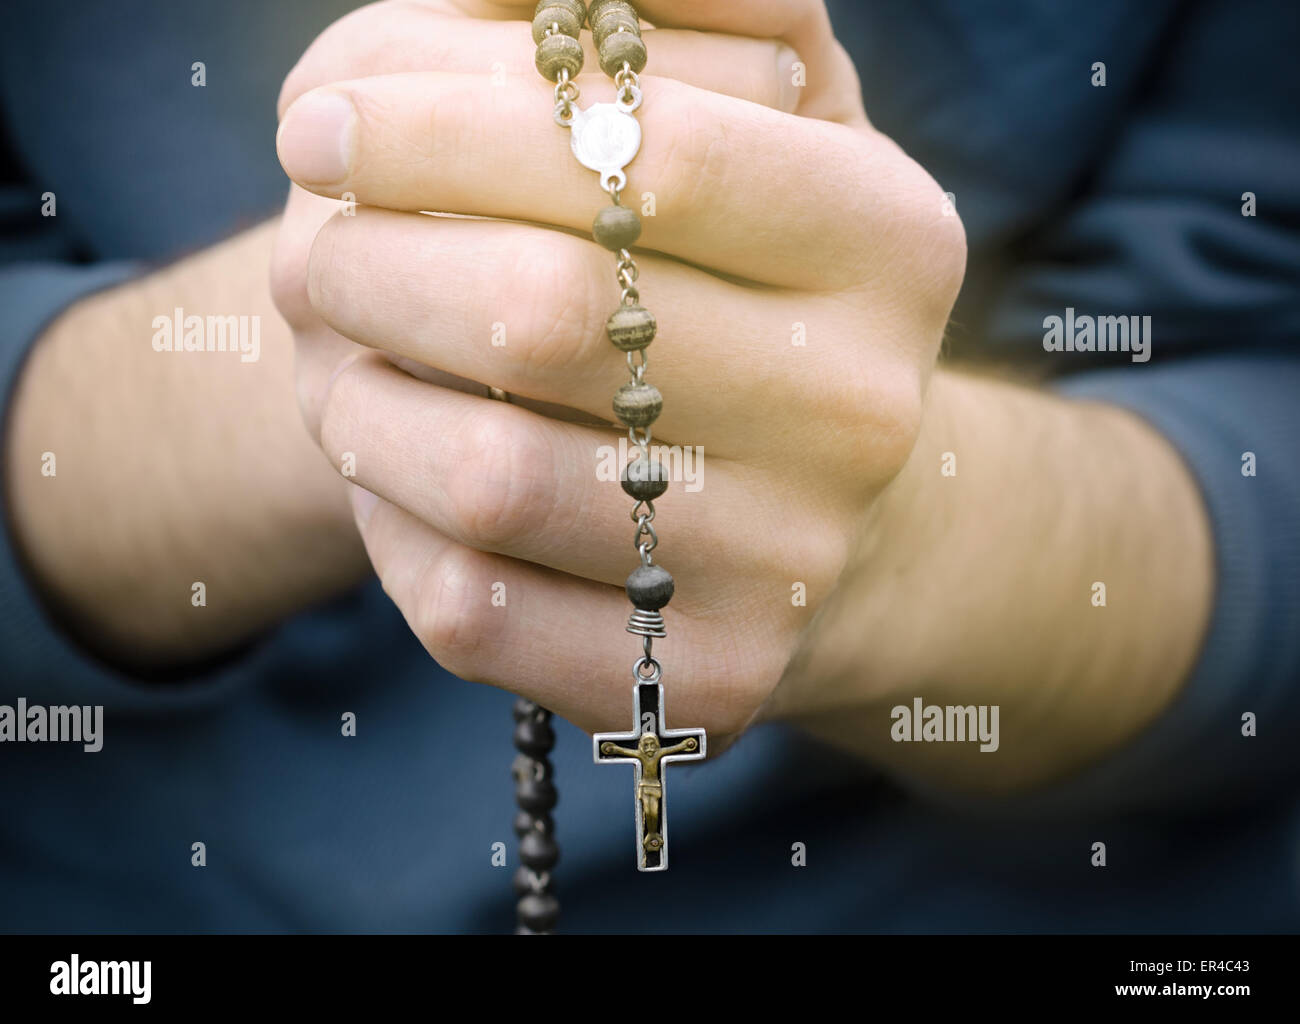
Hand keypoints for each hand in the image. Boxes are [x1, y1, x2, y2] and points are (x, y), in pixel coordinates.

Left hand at [271, 0, 965, 749]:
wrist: (812, 502)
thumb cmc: (745, 284)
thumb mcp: (756, 123)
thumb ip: (683, 13)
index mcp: (887, 238)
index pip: (645, 149)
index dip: (442, 126)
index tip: (322, 128)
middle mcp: (865, 411)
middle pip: (548, 314)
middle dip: (371, 265)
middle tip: (317, 250)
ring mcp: (790, 565)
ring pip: (495, 479)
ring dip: (362, 405)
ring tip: (344, 363)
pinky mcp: (707, 681)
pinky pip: (481, 613)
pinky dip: (396, 533)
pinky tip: (400, 480)